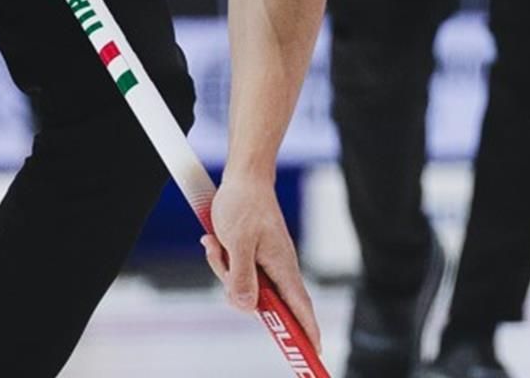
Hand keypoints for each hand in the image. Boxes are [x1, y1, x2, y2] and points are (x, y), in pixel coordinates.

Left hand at [201, 170, 319, 349]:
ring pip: (246, 287)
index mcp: (282, 266)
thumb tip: (247, 307)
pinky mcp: (254, 257)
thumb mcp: (236, 243)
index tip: (315, 353)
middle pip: (264, 302)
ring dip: (225, 272)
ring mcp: (266, 263)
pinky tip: (214, 242)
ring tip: (216, 243)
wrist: (243, 177)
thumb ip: (241, 277)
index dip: (308, 331)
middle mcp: (278, 268)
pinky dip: (223, 263)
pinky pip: (237, 273)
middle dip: (239, 294)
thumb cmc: (243, 205)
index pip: (300, 307)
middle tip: (223, 257)